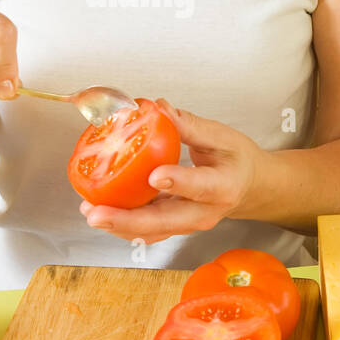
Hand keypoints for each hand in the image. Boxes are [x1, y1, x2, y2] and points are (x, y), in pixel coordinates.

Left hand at [78, 99, 267, 244]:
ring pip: (151, 231)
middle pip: (164, 221)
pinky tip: (99, 210)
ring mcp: (187, 224)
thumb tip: (158, 108)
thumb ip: (189, 125)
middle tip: (97, 213)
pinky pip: (147, 229)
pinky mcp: (174, 226)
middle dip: (127, 219)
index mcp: (222, 185)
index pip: (199, 186)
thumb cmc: (237, 160)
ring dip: (118, 224)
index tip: (154, 176)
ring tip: (90, 212)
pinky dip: (122, 222)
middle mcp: (204, 212)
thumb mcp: (221, 136)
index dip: (177, 182)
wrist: (249, 187)